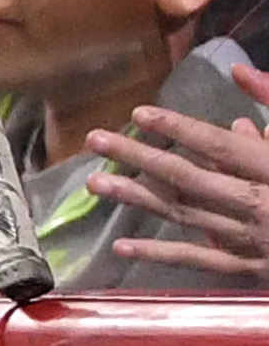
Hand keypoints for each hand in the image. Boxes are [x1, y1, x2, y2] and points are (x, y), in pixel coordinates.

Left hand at [94, 64, 268, 281]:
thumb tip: (241, 76)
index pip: (222, 148)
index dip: (180, 130)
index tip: (140, 114)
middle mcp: (263, 209)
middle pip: (191, 180)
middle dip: (140, 158)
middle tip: (94, 140)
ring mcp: (256, 243)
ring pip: (187, 218)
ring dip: (138, 201)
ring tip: (94, 184)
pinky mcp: (254, 269)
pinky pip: (202, 261)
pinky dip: (162, 254)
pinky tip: (124, 247)